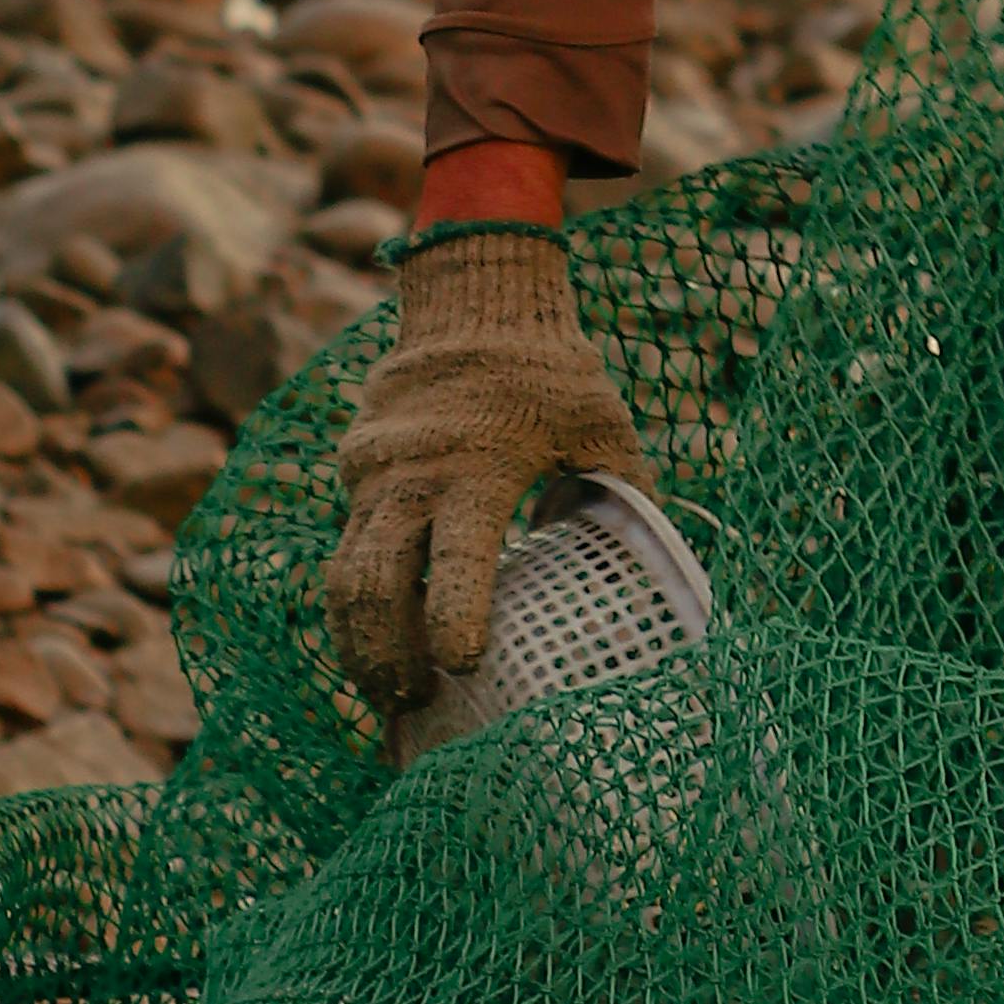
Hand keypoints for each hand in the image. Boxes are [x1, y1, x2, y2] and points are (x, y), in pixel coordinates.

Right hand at [325, 226, 646, 711]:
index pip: (455, 552)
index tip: (463, 665)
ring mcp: (373, 476)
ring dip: (359, 644)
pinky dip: (352, 609)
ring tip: (389, 695)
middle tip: (417, 703)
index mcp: (478, 463)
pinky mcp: (354, 477)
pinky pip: (344, 554)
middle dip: (387, 653)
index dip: (454, 612)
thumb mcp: (601, 422)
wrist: (472, 300)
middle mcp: (412, 474)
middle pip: (377, 581)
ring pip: (345, 576)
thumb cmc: (549, 369)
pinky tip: (373, 651)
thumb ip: (623, 490)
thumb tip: (660, 561)